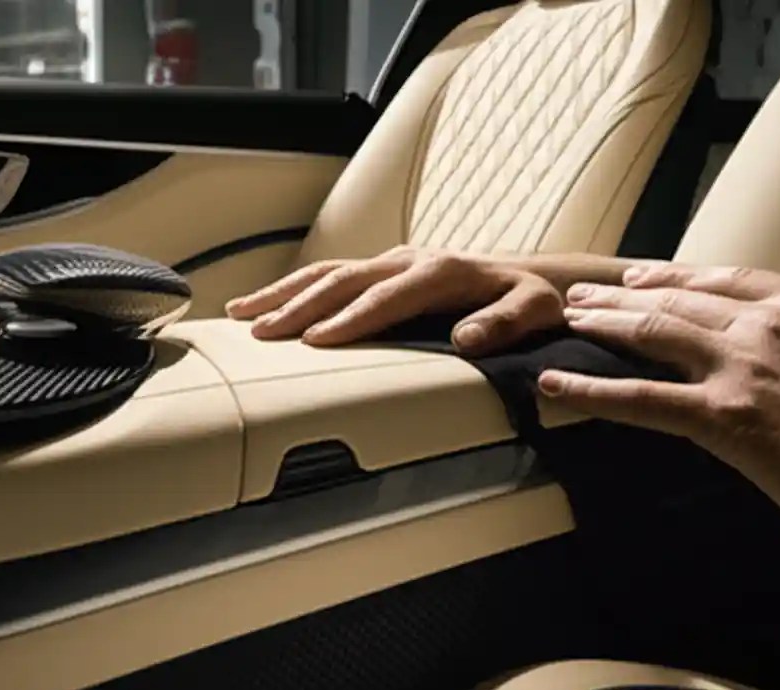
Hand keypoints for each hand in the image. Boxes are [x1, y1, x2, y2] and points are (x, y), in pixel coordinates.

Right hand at [225, 246, 563, 353]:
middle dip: (299, 306)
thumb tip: (468, 338)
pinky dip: (292, 288)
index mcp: (442, 271)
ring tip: (242, 314)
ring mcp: (389, 262)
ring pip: (326, 272)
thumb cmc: (530, 300)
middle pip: (344, 280)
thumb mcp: (536, 312)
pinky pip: (328, 275)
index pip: (388, 296)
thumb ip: (507, 324)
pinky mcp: (378, 269)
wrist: (525, 277)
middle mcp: (408, 260)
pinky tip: (263, 304)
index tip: (318, 339)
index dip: (352, 318)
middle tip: (263, 332)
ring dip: (283, 292)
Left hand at [541, 264, 779, 552]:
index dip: (677, 277)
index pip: (730, 280)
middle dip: (624, 294)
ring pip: (653, 333)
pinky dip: (588, 389)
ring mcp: (747, 367)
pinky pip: (639, 400)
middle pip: (680, 300)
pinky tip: (551, 385)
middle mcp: (776, 324)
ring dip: (601, 324)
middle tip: (582, 293)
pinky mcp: (728, 418)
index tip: (643, 275)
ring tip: (563, 319)